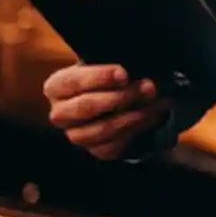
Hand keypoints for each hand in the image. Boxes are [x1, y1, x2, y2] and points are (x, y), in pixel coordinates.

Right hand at [43, 64, 171, 160]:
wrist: (116, 100)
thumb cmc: (108, 78)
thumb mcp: (107, 67)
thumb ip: (115, 69)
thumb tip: (132, 71)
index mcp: (57, 86)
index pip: (74, 82)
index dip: (100, 77)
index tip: (124, 74)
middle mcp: (60, 114)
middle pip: (87, 107)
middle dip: (122, 96)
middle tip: (148, 87)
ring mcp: (76, 135)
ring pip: (103, 129)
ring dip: (135, 114)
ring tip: (159, 101)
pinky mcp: (95, 150)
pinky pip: (115, 145)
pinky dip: (137, 130)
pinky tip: (153, 116)